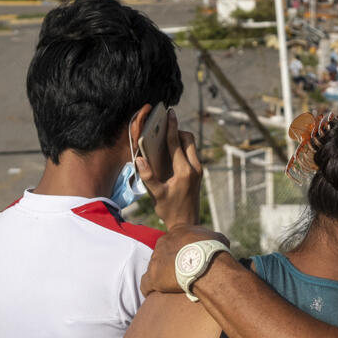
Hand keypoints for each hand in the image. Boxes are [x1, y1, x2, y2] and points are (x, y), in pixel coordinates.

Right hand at [138, 109, 202, 228]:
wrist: (187, 223)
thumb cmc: (170, 210)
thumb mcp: (156, 194)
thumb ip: (147, 176)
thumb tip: (139, 159)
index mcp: (184, 171)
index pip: (177, 143)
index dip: (171, 127)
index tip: (170, 113)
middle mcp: (194, 168)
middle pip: (188, 139)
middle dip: (177, 131)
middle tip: (163, 128)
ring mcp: (198, 170)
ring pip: (191, 145)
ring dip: (180, 139)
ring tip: (166, 139)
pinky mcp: (198, 173)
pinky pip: (191, 153)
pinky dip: (182, 148)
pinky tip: (170, 153)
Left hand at [142, 225, 228, 294]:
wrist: (205, 264)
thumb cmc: (213, 251)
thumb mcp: (216, 238)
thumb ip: (210, 238)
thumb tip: (214, 242)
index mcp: (177, 232)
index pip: (174, 240)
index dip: (179, 251)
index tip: (186, 259)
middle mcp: (163, 242)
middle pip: (163, 253)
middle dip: (169, 263)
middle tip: (180, 273)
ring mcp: (156, 259)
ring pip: (154, 268)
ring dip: (161, 277)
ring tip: (170, 286)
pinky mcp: (153, 277)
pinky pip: (145, 284)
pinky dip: (149, 290)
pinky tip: (155, 294)